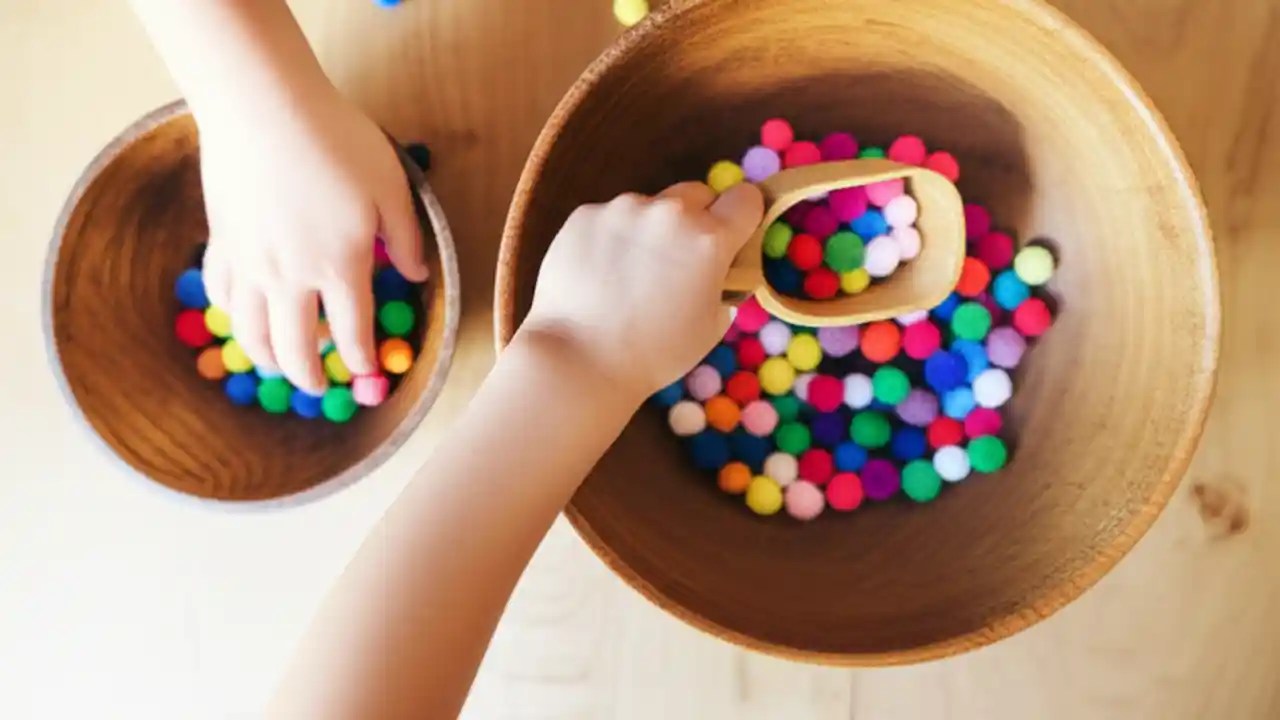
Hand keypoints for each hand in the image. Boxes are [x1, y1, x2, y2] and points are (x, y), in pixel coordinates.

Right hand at [198, 89, 427, 392]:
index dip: (361, 360)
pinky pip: (220, 295)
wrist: (264, 107)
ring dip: (265, 358)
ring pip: (250, 332)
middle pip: (296, 347)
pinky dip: (230, 315)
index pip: (353, 333)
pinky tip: (239, 316)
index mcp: (340, 268)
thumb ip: (407, 238)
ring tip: (277, 365)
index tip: (366, 374)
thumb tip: (418, 276)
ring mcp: (249, 264)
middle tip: (317, 387)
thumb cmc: (337, 143)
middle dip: (309, 376)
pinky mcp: (221, 242)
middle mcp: (290, 278)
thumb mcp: (392, 188)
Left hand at [520, 181, 763, 400]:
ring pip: (649, 206)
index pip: (745, 198)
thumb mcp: (713, 324)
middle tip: (676, 260)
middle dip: (695, 219)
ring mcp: (622, 209)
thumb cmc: (656, 353)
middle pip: (696, 194)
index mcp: (709, 238)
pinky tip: (598, 273)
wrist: (580, 359)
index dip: (740, 217)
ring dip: (648, 228)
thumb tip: (722, 265)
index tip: (729, 236)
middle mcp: (668, 212)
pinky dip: (610, 237)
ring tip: (628, 273)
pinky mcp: (584, 215)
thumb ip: (725, 281)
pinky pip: (610, 217)